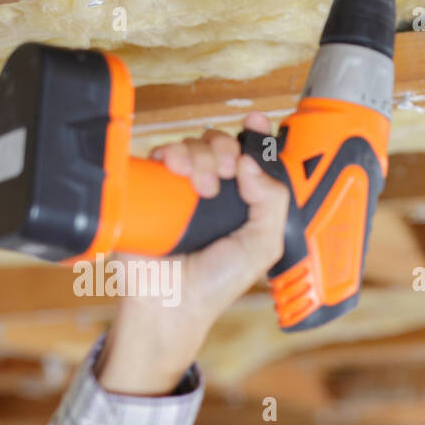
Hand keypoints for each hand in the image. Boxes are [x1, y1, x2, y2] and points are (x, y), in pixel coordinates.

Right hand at [97, 112, 289, 394]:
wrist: (171, 302)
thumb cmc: (217, 282)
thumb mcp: (262, 245)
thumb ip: (271, 203)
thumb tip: (252, 164)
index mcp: (244, 202)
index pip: (251, 158)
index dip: (255, 134)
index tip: (255, 122)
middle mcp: (214, 191)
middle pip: (220, 143)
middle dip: (225, 148)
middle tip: (225, 172)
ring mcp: (182, 190)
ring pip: (192, 144)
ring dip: (200, 154)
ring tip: (201, 187)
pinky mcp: (153, 190)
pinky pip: (160, 155)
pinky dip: (171, 153)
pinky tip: (178, 171)